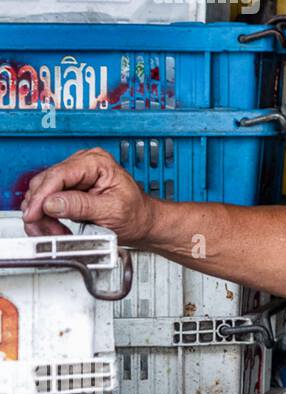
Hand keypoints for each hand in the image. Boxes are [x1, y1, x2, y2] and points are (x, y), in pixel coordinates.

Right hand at [20, 148, 157, 241]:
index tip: (33, 215)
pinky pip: (47, 201)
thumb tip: (52, 203)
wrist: (143, 222)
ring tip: (55, 232)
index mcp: (96, 162)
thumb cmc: (137, 214)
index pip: (58, 175)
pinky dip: (46, 217)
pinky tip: (55, 228)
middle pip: (45, 183)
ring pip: (42, 193)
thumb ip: (81, 206)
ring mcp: (75, 177)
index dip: (42, 196)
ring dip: (42, 216)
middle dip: (41, 210)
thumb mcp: (112, 211)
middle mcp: (83, 165)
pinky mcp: (69, 190)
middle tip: (47, 230)